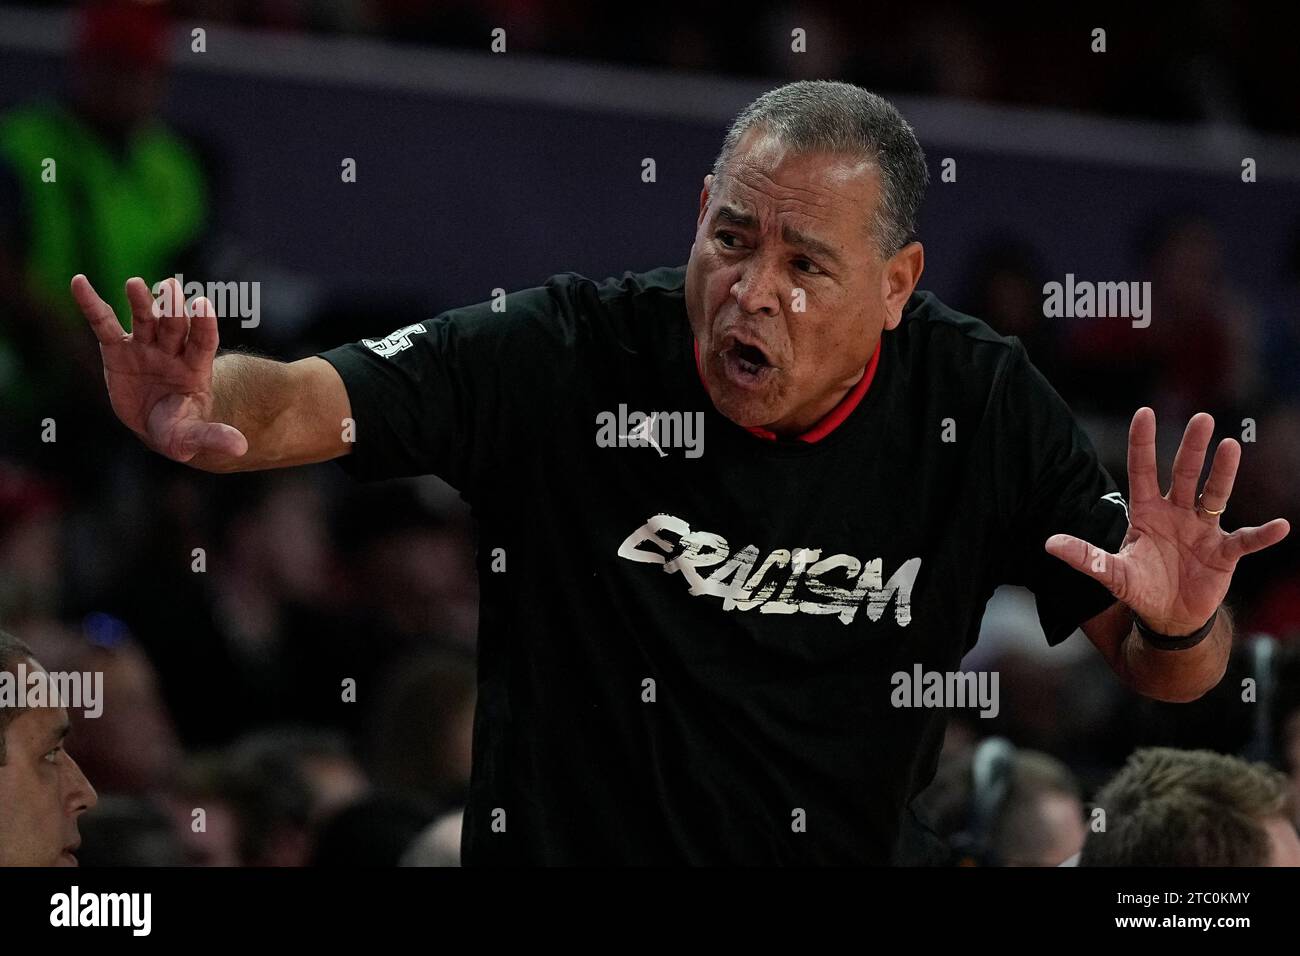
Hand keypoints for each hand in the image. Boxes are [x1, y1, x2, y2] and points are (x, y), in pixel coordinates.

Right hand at [71, 275, 247, 462]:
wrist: (154, 426)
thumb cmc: (178, 429)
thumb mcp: (191, 437)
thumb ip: (212, 437)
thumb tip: (240, 448)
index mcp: (195, 368)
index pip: (203, 342)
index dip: (203, 324)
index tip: (203, 304)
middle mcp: (172, 351)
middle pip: (174, 326)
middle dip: (172, 308)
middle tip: (171, 287)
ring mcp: (145, 347)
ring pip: (144, 319)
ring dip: (140, 302)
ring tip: (135, 284)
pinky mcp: (117, 350)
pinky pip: (103, 324)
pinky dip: (91, 304)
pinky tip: (79, 282)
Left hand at [1045, 407, 1288, 634]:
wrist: (1169, 616)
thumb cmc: (1140, 587)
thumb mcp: (1112, 573)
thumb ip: (1085, 557)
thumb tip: (1049, 543)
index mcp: (1146, 512)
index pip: (1142, 470)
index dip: (1143, 443)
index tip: (1144, 412)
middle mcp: (1176, 513)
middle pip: (1184, 474)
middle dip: (1191, 448)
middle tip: (1201, 418)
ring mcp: (1203, 530)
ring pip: (1214, 495)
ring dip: (1223, 473)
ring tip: (1231, 446)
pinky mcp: (1224, 553)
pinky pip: (1246, 541)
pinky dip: (1262, 535)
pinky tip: (1280, 526)